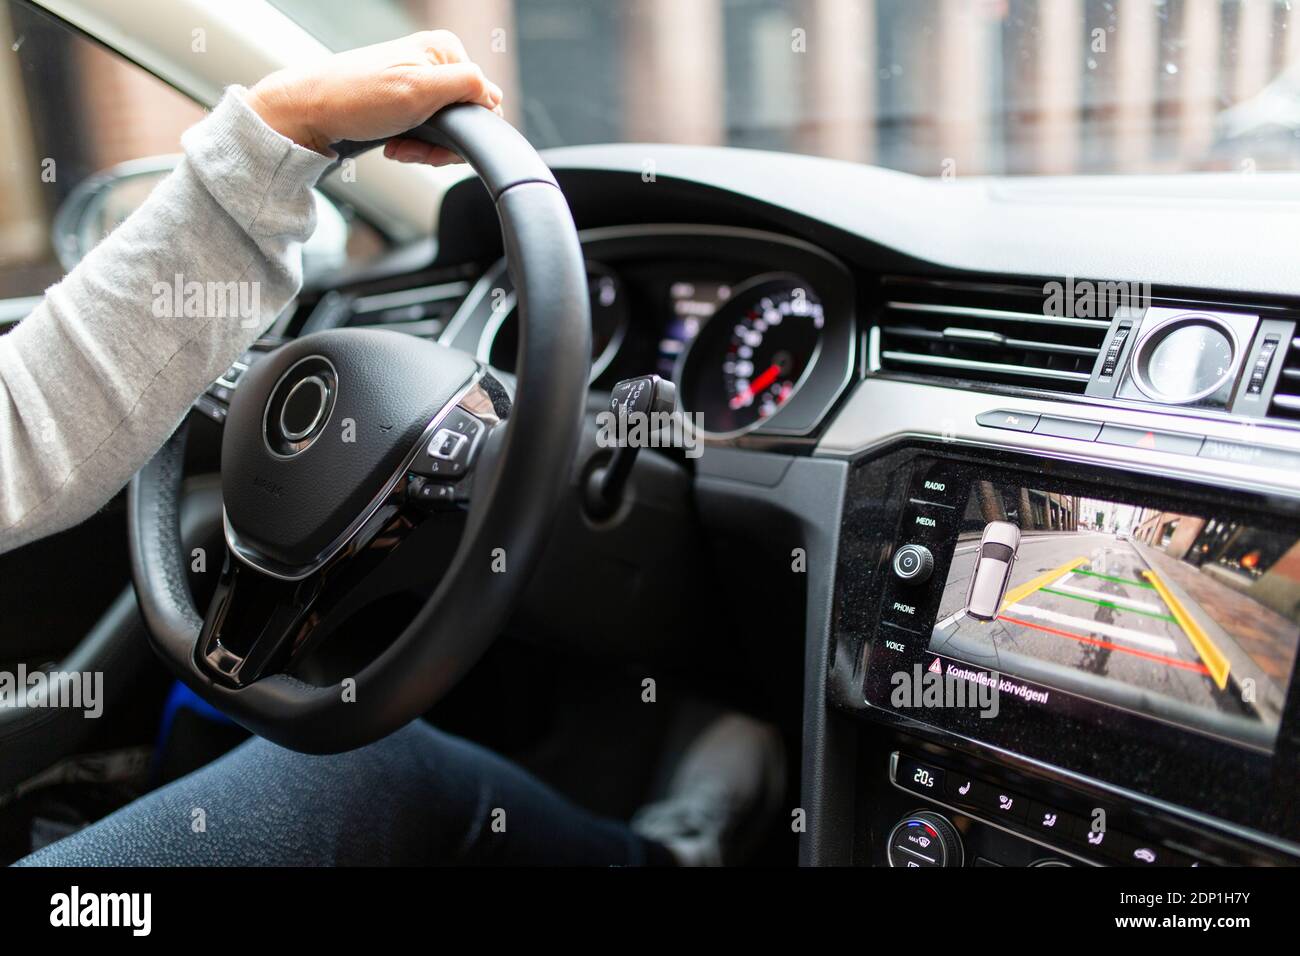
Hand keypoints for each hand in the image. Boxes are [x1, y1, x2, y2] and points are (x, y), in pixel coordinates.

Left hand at [245, 31, 502, 164]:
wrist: (309, 113)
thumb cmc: (355, 98)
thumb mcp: (420, 89)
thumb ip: (467, 86)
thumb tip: (494, 96)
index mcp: (444, 49)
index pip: (484, 99)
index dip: (466, 129)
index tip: (436, 140)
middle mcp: (434, 63)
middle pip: (466, 119)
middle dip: (442, 143)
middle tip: (412, 146)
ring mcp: (420, 84)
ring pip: (447, 132)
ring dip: (425, 149)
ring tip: (398, 145)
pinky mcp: (405, 104)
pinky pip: (427, 134)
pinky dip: (413, 147)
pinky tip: (393, 144)